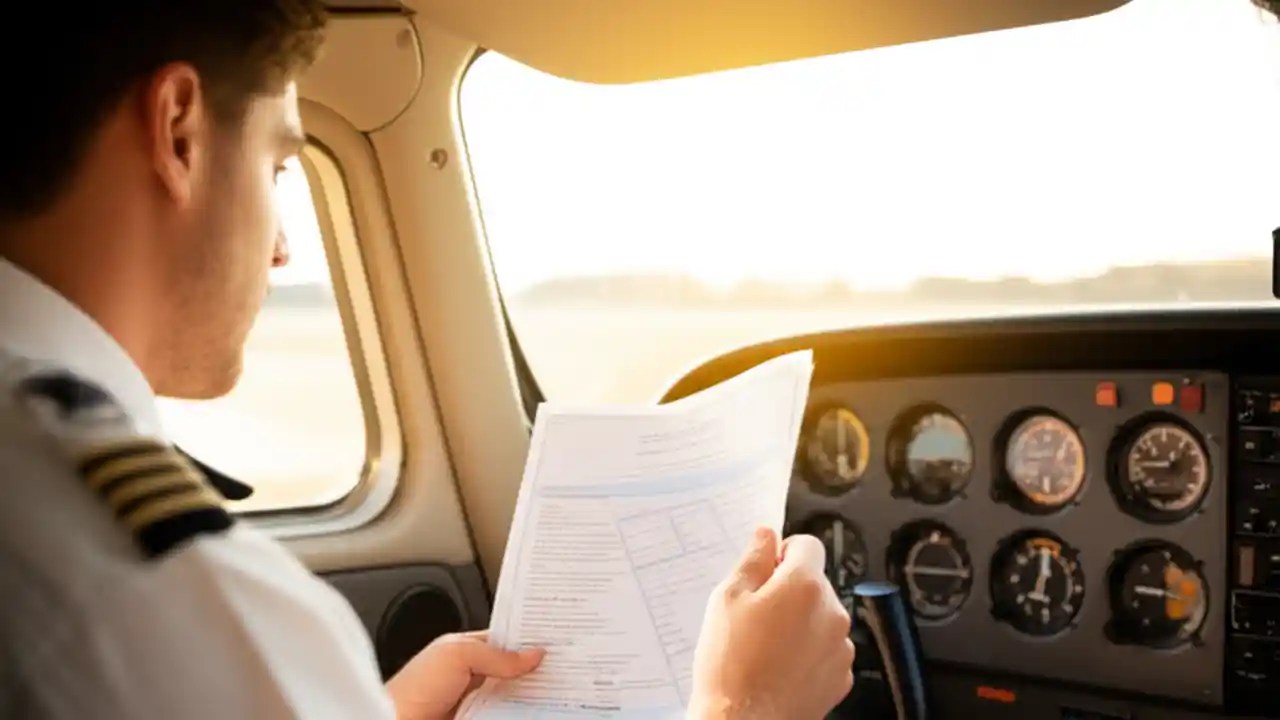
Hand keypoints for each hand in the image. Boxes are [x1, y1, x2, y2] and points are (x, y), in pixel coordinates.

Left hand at [384, 630, 543, 719]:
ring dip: (531, 696)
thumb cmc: (413, 689)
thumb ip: (495, 654)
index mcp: (463, 651)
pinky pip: (505, 716)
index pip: (503, 642)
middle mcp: (470, 677)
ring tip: (558, 691)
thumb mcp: (457, 655)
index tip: (555, 641)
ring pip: (513, 698)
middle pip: (512, 672)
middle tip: (563, 667)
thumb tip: (533, 654)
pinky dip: (520, 713)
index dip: (527, 640)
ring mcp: (474, 704)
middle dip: (534, 670)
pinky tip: (537, 711)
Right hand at [688, 528, 853, 719]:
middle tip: (754, 615)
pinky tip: (779, 666)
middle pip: (814, 582)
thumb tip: (766, 536)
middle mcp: (832, 612)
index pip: (807, 545)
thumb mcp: (728, 599)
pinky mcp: (841, 675)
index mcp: (804, 585)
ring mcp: (840, 647)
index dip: (783, 552)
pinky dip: (807, 652)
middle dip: (788, 591)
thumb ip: (753, 560)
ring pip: (820, 617)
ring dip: (799, 622)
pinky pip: (825, 648)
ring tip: (764, 646)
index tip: (766, 569)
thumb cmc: (731, 666)